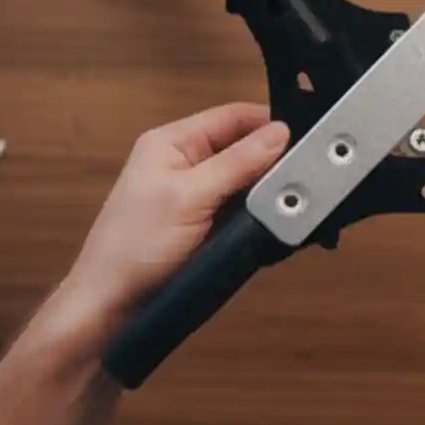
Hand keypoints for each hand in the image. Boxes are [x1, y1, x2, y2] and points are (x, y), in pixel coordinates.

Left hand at [68, 103, 288, 318]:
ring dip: (270, 191)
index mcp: (172, 142)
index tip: (310, 136)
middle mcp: (185, 163)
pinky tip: (282, 222)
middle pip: (243, 148)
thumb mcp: (189, 197)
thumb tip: (281, 132)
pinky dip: (262, 215)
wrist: (112, 308)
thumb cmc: (135, 248)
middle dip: (275, 161)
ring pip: (247, 182)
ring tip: (303, 200)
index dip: (269, 122)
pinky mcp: (205, 226)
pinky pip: (242, 210)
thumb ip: (237, 163)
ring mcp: (196, 197)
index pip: (232, 116)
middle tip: (312, 175)